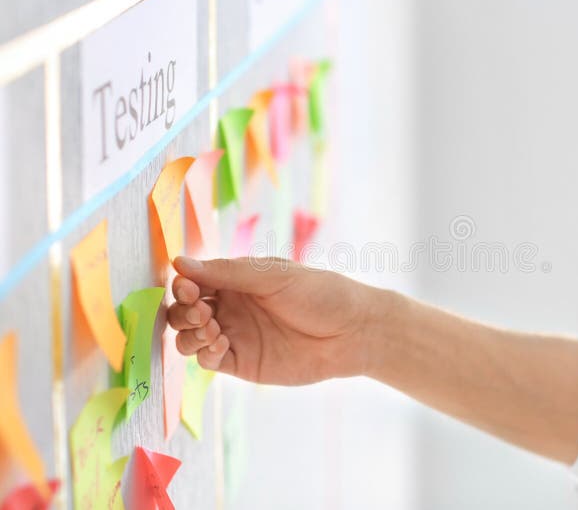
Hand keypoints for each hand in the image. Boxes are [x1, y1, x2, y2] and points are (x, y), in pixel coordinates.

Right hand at [168, 256, 384, 384]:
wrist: (353, 332)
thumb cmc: (321, 293)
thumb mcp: (274, 276)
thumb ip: (227, 272)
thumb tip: (178, 262)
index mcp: (237, 279)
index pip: (194, 280)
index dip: (183, 284)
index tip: (187, 287)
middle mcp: (231, 306)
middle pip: (184, 310)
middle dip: (182, 310)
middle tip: (202, 310)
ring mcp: (235, 335)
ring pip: (190, 337)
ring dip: (189, 333)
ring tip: (211, 327)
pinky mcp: (242, 363)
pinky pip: (208, 360)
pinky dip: (204, 353)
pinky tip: (221, 343)